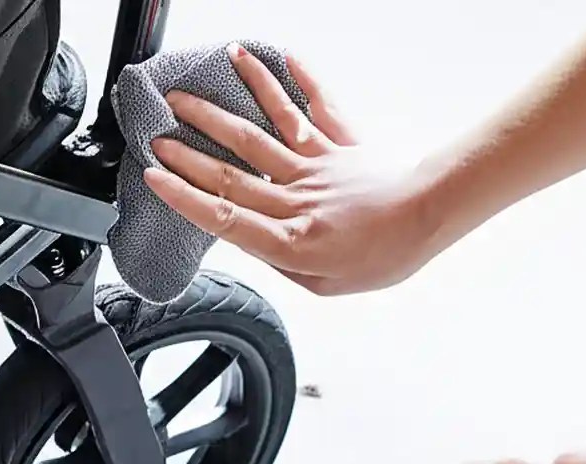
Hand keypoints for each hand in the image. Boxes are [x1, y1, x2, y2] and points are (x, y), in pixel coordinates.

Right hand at [143, 45, 451, 295]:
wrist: (431, 218)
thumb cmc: (382, 257)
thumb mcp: (325, 285)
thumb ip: (282, 262)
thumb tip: (249, 238)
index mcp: (291, 238)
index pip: (226, 216)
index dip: (185, 196)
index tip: (154, 176)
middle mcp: (298, 197)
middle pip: (232, 171)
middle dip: (187, 151)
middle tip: (155, 133)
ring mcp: (316, 165)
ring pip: (261, 133)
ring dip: (222, 110)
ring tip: (189, 92)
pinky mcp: (339, 142)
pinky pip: (315, 107)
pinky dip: (297, 80)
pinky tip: (277, 56)